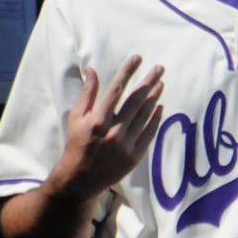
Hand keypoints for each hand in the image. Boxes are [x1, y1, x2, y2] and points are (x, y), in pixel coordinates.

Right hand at [58, 55, 164, 198]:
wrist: (80, 179)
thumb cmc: (76, 144)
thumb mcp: (76, 117)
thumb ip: (87, 93)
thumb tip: (92, 69)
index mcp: (98, 120)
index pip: (116, 89)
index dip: (127, 71)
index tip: (137, 58)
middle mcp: (114, 131)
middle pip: (136, 100)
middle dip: (149, 81)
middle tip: (159, 68)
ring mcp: (126, 144)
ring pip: (145, 115)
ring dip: (155, 97)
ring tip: (161, 83)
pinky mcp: (135, 156)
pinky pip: (149, 133)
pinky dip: (155, 119)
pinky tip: (160, 106)